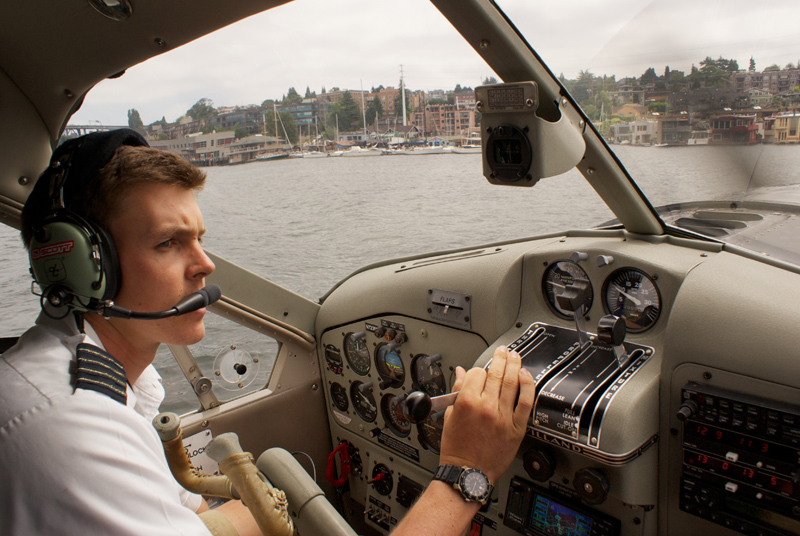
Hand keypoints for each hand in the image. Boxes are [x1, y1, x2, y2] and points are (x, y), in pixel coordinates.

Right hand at [438, 346, 533, 482]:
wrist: (468, 473)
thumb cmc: (457, 449)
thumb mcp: (450, 416)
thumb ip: (457, 391)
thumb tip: (461, 373)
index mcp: (467, 402)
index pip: (477, 373)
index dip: (478, 370)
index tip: (480, 372)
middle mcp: (486, 407)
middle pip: (496, 373)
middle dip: (500, 358)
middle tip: (503, 351)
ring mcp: (503, 417)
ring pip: (512, 383)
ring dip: (514, 365)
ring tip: (515, 357)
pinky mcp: (516, 428)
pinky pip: (525, 402)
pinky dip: (527, 386)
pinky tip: (526, 377)